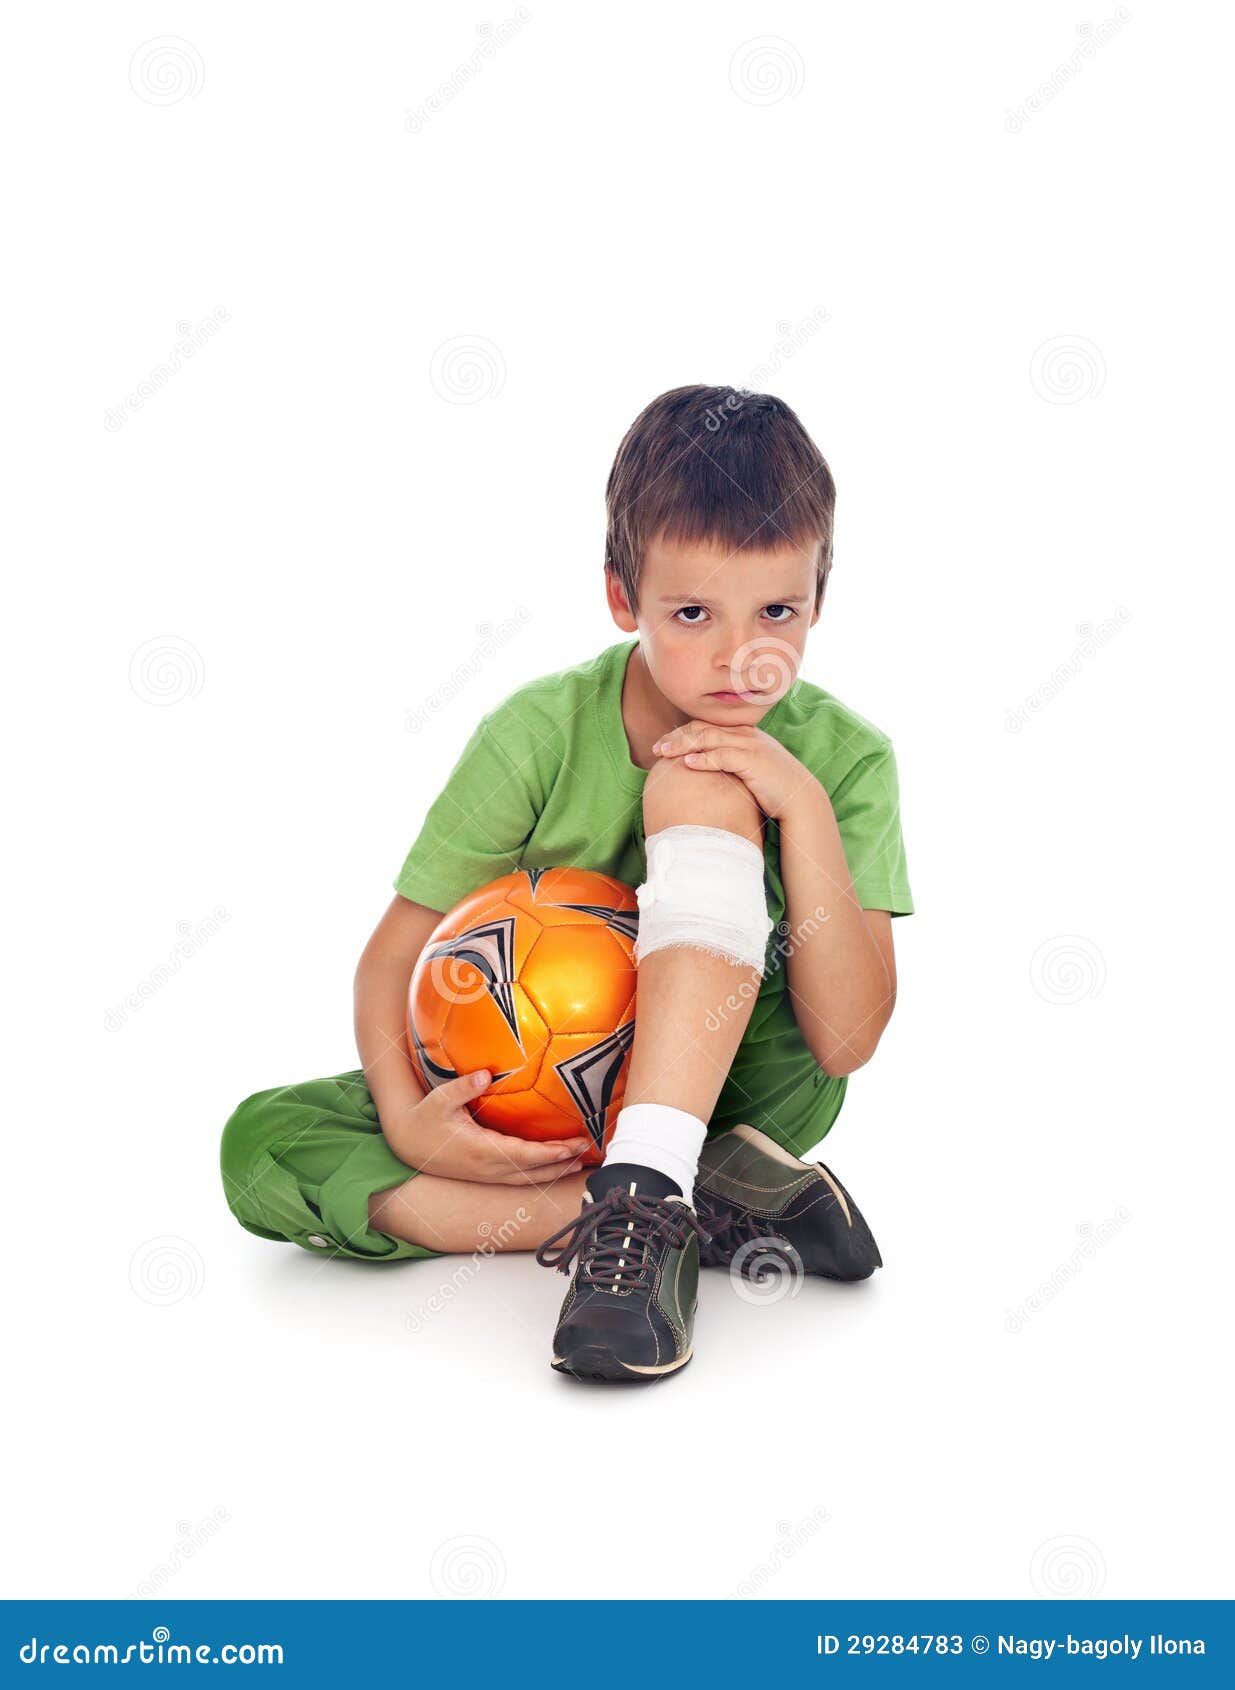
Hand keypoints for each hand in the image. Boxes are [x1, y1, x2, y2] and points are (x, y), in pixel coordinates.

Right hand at [392, 1068, 593, 1184]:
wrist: (406, 1144)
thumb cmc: (424, 1119)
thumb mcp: (439, 1099)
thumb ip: (462, 1087)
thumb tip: (484, 1075)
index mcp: (480, 1150)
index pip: (522, 1155)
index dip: (549, 1153)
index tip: (570, 1146)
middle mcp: (487, 1167)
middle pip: (532, 1172)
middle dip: (561, 1163)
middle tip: (586, 1151)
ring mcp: (487, 1174)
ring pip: (527, 1179)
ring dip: (554, 1172)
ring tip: (579, 1163)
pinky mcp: (486, 1173)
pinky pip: (519, 1177)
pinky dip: (540, 1173)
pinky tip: (554, 1165)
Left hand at [651, 721, 818, 822]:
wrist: (800, 798)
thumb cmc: (772, 789)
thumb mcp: (747, 772)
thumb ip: (728, 766)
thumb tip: (704, 774)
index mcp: (742, 735)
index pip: (705, 726)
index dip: (681, 733)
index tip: (663, 746)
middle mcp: (745, 735)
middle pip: (703, 728)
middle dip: (676, 737)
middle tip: (656, 749)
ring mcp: (749, 746)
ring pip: (709, 738)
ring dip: (683, 745)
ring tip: (664, 753)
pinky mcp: (753, 761)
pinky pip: (723, 756)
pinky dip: (704, 758)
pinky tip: (688, 763)